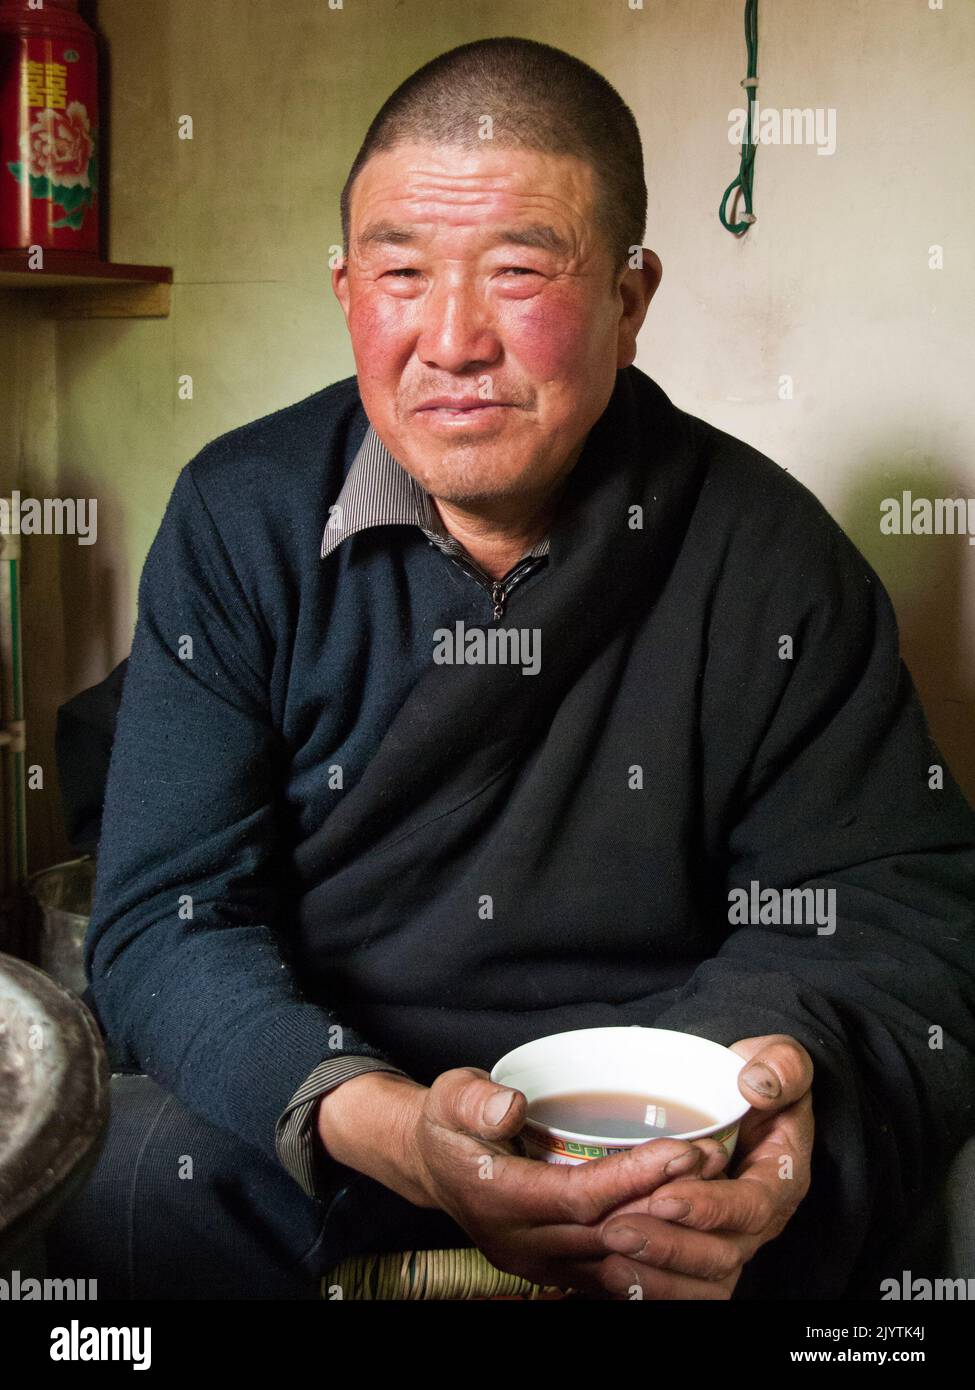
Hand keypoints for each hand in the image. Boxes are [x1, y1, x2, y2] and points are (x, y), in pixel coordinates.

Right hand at [318, 1065, 726, 1295]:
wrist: (432, 1165)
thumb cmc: (448, 1123)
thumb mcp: (449, 1096)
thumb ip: (475, 1100)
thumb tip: (510, 1106)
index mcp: (498, 1200)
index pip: (580, 1197)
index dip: (635, 1177)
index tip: (684, 1150)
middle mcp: (520, 1244)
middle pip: (608, 1234)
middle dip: (666, 1201)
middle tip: (716, 1164)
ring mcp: (538, 1264)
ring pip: (616, 1259)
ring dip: (666, 1229)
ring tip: (713, 1190)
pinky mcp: (554, 1270)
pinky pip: (610, 1275)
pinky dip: (651, 1255)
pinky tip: (687, 1228)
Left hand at [595, 1034, 813, 1298]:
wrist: (741, 1095)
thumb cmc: (758, 1077)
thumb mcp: (780, 1059)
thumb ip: (781, 1067)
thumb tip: (756, 1086)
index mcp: (780, 1178)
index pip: (752, 1208)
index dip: (710, 1209)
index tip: (665, 1198)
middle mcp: (756, 1221)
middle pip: (722, 1256)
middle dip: (669, 1248)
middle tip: (616, 1231)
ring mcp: (730, 1240)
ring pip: (702, 1282)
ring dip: (655, 1276)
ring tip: (608, 1260)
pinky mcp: (700, 1251)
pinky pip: (682, 1287)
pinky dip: (649, 1288)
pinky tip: (610, 1275)